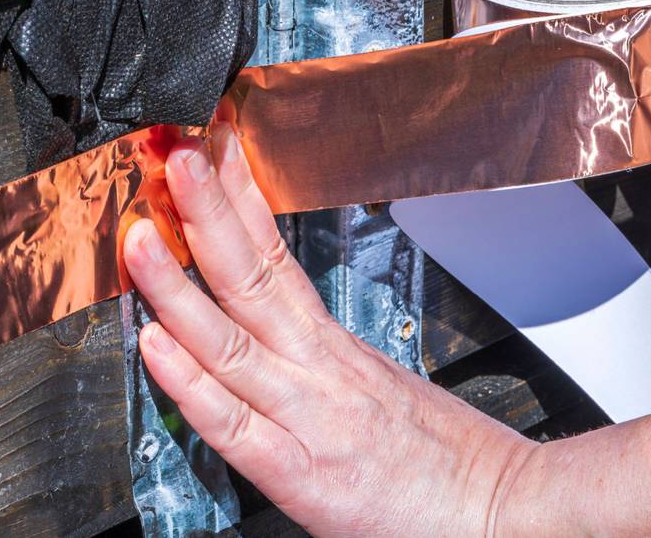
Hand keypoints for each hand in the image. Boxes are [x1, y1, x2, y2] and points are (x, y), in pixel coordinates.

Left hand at [123, 126, 534, 536]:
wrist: (510, 514)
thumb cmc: (451, 462)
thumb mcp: (382, 385)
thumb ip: (322, 356)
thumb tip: (276, 326)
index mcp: (333, 345)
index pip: (273, 253)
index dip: (233, 199)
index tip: (206, 150)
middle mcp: (319, 369)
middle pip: (250, 275)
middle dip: (204, 211)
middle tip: (173, 154)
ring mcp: (310, 418)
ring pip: (229, 339)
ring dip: (177, 284)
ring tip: (141, 236)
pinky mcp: (305, 477)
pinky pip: (236, 426)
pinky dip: (191, 385)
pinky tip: (156, 347)